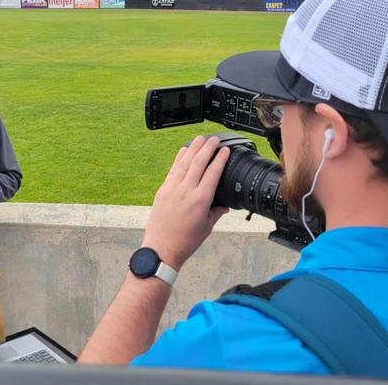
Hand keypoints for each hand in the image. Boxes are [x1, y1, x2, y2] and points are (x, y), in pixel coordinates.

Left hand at [142, 136, 229, 270]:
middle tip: (215, 139)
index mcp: (201, 200)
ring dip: (193, 148)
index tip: (225, 150)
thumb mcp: (207, 227)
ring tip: (201, 139)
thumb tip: (224, 206)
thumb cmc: (185, 241)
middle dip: (208, 147)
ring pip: (185, 162)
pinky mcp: (163, 190)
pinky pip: (173, 169)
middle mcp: (186, 191)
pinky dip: (179, 158)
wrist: (162, 248)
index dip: (220, 159)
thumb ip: (217, 212)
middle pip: (199, 162)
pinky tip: (184, 150)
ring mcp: (172, 189)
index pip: (213, 172)